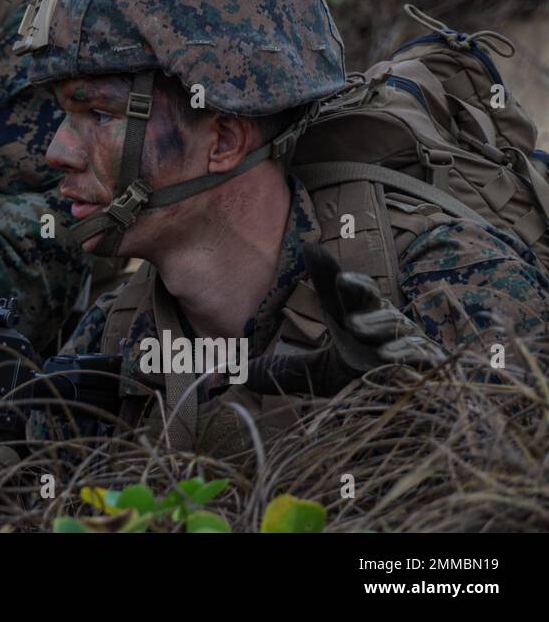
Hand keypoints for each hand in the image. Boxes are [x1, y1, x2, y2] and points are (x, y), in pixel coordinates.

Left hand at [246, 242, 445, 396]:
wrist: (406, 405)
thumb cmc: (361, 377)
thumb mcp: (317, 373)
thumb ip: (279, 369)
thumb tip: (229, 372)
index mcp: (354, 316)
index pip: (337, 292)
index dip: (325, 272)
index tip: (309, 249)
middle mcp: (380, 323)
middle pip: (369, 298)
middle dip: (357, 288)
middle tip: (340, 283)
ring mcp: (405, 341)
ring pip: (391, 324)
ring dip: (375, 323)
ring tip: (356, 327)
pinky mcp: (425, 364)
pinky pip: (418, 355)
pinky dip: (405, 354)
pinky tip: (390, 357)